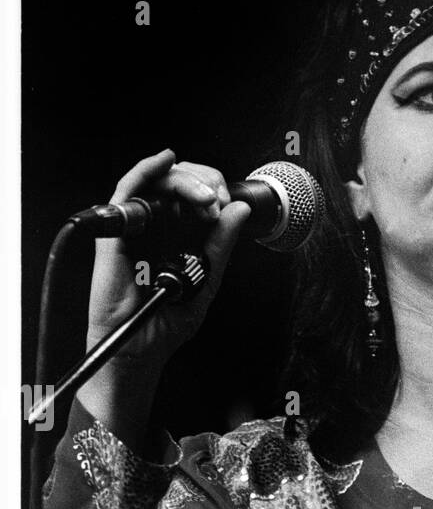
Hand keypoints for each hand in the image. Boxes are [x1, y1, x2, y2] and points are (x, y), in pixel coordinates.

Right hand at [86, 148, 250, 365]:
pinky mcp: (117, 232)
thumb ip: (221, 246)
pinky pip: (126, 190)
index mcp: (178, 235)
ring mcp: (137, 227)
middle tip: (217, 201)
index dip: (213, 189)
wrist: (139, 349)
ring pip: (158, 181)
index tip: (228, 204)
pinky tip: (165, 160)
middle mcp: (157, 226)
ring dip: (185, 180)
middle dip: (204, 182)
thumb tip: (239, 211)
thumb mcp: (206, 280)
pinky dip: (146, 170)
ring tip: (205, 197)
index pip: (194, 194)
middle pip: (178, 181)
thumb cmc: (165, 321)